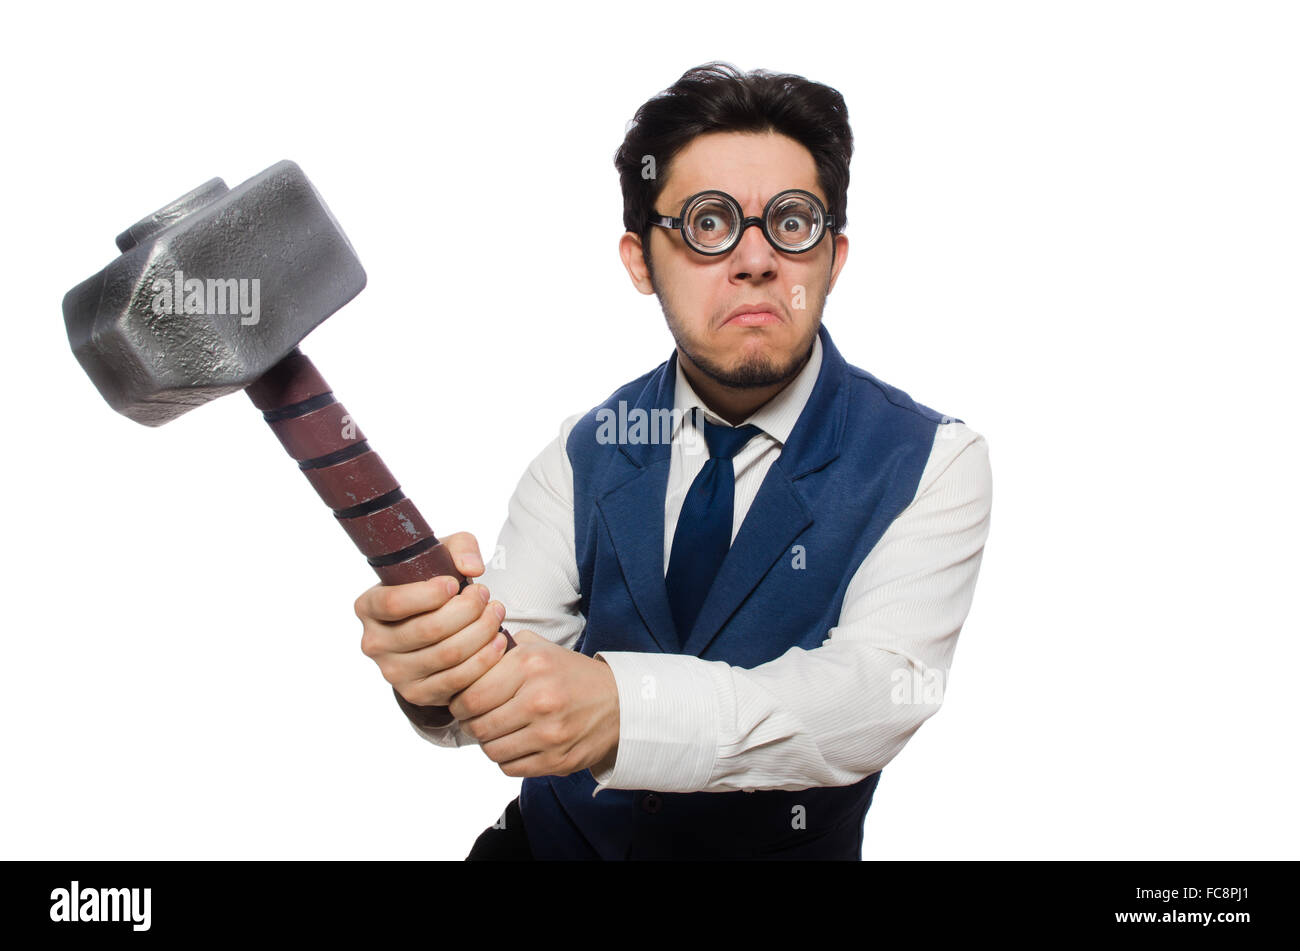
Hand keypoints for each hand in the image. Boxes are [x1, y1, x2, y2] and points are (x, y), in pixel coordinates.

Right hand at [355, 531, 508, 707]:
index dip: (429, 594)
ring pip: (447, 655)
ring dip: (481, 632)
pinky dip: (484, 660)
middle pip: (428, 629)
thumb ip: (460, 548)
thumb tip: (472, 569)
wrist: (435, 625)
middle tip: (485, 595)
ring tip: (496, 612)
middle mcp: (373, 643)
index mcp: (368, 607)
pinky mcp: (418, 694)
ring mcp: (393, 673)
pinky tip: (498, 641)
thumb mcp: (442, 556)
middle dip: (467, 610)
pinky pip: (457, 681)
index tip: (455, 584)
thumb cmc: (435, 585)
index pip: (393, 603)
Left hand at [449, 630, 619, 778]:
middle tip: (475, 719)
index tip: (462, 702)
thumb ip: (503, 647)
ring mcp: (550, 733)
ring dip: (489, 743)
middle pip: (477, 725)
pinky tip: (517, 744)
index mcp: (531, 665)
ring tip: (499, 731)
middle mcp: (540, 699)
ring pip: (491, 750)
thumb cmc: (573, 675)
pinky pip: (510, 768)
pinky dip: (507, 759)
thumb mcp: (541, 649)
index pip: (470, 694)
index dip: (458, 702)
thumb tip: (465, 653)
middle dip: (470, 724)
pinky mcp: (557, 760)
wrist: (620, 703)